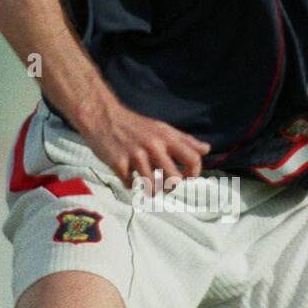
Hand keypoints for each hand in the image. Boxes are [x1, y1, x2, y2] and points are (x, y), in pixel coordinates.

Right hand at [80, 100, 210, 188]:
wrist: (102, 116)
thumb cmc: (134, 125)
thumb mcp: (161, 128)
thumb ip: (184, 141)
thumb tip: (206, 149)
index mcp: (167, 138)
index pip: (193, 159)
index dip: (193, 174)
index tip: (185, 178)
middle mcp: (154, 146)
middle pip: (174, 179)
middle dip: (170, 188)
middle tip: (163, 186)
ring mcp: (136, 155)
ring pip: (152, 186)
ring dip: (150, 190)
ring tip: (146, 185)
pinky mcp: (118, 162)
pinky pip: (129, 184)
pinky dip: (129, 184)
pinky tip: (127, 177)